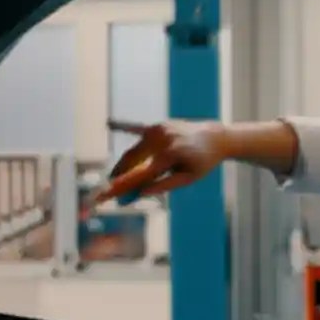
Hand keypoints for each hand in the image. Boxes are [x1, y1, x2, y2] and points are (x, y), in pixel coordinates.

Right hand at [95, 120, 230, 203]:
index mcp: (170, 156)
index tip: (104, 196)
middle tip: (108, 190)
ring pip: (133, 150)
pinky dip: (122, 126)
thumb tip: (140, 192)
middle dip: (118, 176)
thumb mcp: (188, 178)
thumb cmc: (202, 162)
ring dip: (124, 165)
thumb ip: (165, 185)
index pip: (139, 175)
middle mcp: (162, 140)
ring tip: (116, 178)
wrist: (216, 138)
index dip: (120, 187)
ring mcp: (159, 130)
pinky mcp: (158, 125)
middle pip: (131, 161)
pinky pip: (136, 127)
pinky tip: (108, 123)